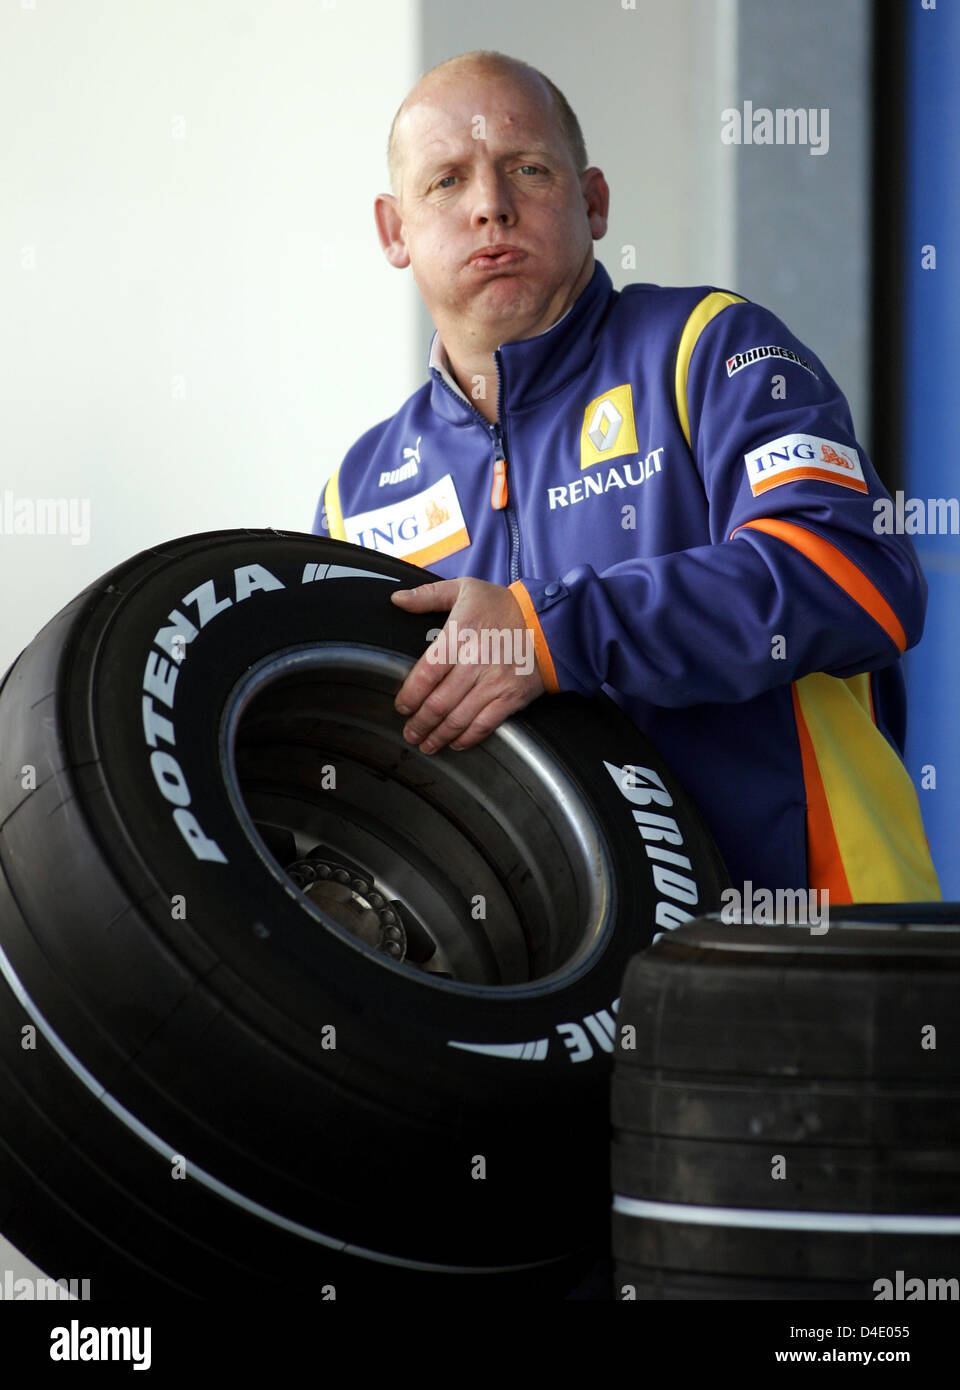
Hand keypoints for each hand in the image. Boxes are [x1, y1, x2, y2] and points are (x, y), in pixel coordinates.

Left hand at [390, 577, 545, 752]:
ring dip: (438, 735)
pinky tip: (455, 743)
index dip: (410, 695)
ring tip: (426, 744)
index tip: (401, 706)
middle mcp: (476, 661)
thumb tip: (397, 599)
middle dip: (420, 722)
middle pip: (439, 701)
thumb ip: (428, 595)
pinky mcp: (512, 697)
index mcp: (460, 634)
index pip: (426, 672)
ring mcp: (495, 682)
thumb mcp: (466, 588)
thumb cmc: (505, 605)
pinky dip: (468, 738)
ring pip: (458, 718)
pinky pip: (485, 725)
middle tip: (409, 732)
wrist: (551, 621)